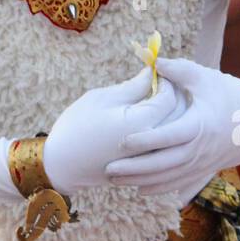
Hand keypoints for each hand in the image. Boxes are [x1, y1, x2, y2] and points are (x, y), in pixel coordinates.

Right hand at [41, 69, 179, 194]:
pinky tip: (153, 122)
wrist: (62, 165)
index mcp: (140, 122)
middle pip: (177, 116)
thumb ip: (133, 86)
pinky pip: (165, 147)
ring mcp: (149, 158)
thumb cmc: (77, 126)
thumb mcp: (102, 98)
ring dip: (173, 115)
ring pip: (175, 134)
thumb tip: (152, 73)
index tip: (158, 72)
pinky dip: (165, 132)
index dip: (167, 81)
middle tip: (162, 84)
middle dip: (174, 96)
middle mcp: (151, 143)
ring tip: (159, 101)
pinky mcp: (145, 168)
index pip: (169, 98)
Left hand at [105, 58, 239, 195]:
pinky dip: (158, 188)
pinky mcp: (204, 171)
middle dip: (134, 169)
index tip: (121, 141)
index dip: (144, 140)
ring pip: (168, 179)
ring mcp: (202, 164)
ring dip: (140, 181)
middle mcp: (199, 150)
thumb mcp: (207, 78)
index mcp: (199, 126)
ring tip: (115, 180)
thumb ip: (178, 70)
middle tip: (108, 168)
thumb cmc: (233, 96)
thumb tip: (152, 60)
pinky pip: (178, 184)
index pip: (167, 137)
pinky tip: (139, 189)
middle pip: (162, 165)